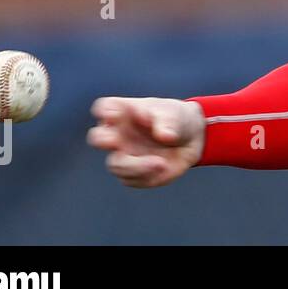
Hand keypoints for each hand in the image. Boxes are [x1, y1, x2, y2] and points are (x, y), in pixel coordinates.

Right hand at [87, 97, 205, 187]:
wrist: (190, 139)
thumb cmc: (175, 119)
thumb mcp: (174, 114)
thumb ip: (168, 122)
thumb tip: (165, 136)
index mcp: (122, 113)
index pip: (104, 108)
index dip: (104, 111)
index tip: (113, 114)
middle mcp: (116, 135)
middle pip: (97, 138)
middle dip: (102, 140)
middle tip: (113, 141)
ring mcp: (123, 155)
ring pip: (115, 165)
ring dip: (135, 166)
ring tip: (160, 163)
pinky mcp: (133, 174)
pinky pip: (132, 180)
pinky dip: (148, 176)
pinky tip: (164, 168)